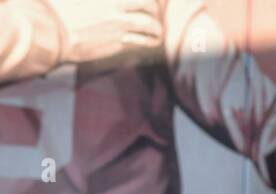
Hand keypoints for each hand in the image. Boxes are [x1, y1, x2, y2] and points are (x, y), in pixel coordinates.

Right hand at [46, 0, 162, 64]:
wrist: (51, 32)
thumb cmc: (56, 9)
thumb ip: (92, 1)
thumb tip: (105, 4)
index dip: (145, 0)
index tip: (146, 2)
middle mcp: (115, 5)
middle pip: (146, 3)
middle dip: (152, 7)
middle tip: (153, 11)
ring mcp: (118, 23)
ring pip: (147, 24)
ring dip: (156, 28)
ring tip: (158, 31)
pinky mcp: (117, 41)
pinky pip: (139, 40)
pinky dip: (147, 39)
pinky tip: (151, 41)